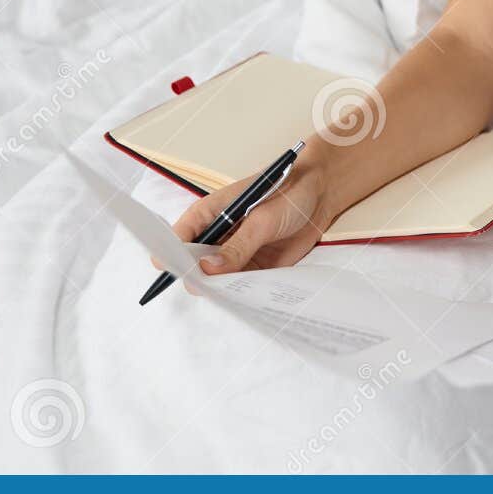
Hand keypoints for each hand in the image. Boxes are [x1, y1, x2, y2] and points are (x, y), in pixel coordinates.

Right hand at [165, 163, 330, 283]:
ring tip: (229, 297)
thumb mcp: (262, 219)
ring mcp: (235, 252)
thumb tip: (208, 269)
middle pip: (196, 263)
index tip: (174, 272)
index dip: (172, 255)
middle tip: (206, 290)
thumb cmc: (288, 192)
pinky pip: (242, 285)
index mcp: (209, 213)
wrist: (321, 194)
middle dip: (198, 278)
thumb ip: (237, 246)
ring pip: (218, 279)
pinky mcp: (255, 266)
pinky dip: (243, 293)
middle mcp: (218, 235)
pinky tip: (247, 300)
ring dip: (222, 289)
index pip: (179, 237)